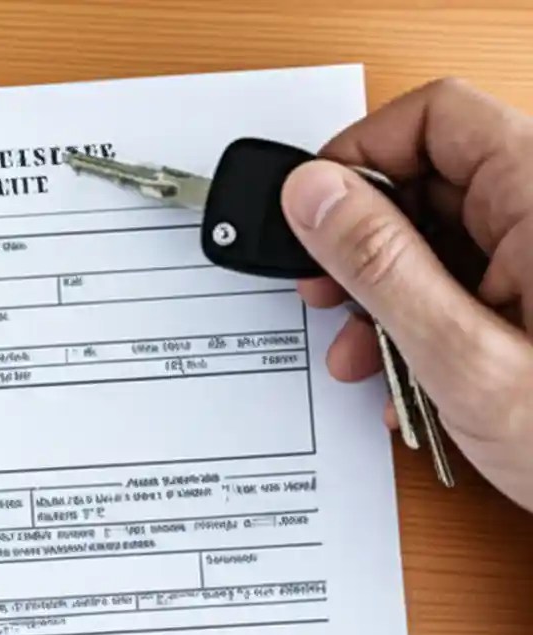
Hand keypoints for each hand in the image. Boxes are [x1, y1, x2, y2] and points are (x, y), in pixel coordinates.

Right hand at [280, 78, 532, 508]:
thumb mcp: (463, 356)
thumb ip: (381, 264)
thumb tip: (314, 195)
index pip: (438, 118)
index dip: (361, 153)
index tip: (312, 210)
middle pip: (433, 177)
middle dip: (362, 237)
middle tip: (324, 288)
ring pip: (442, 236)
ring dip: (384, 291)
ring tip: (357, 349)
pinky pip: (464, 283)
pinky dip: (420, 321)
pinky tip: (402, 373)